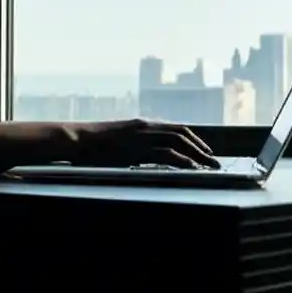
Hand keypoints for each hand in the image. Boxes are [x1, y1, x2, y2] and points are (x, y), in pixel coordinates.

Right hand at [70, 119, 219, 168]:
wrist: (76, 139)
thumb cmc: (91, 144)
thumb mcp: (117, 141)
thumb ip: (133, 145)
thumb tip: (143, 156)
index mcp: (142, 124)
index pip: (176, 128)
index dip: (194, 138)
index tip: (204, 150)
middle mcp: (146, 127)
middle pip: (183, 134)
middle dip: (202, 147)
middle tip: (215, 160)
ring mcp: (142, 136)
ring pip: (179, 142)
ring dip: (198, 154)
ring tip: (211, 166)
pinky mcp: (137, 148)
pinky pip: (166, 154)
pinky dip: (183, 160)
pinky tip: (193, 168)